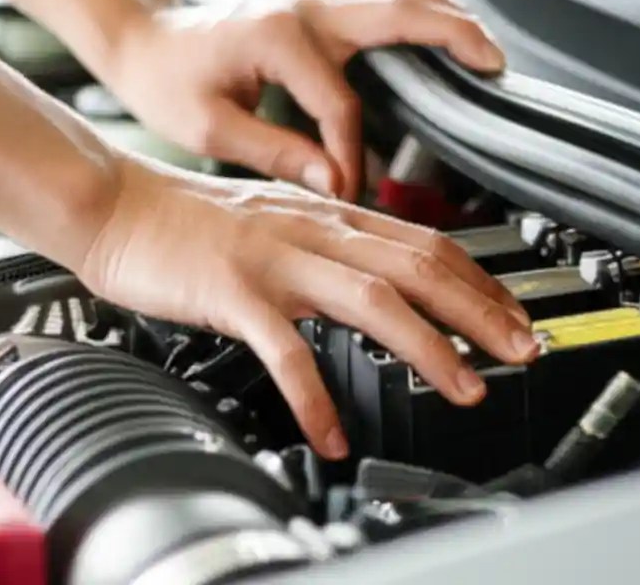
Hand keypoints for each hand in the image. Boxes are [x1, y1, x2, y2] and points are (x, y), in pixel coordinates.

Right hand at [78, 154, 533, 459]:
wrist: (117, 205)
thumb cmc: (192, 220)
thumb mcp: (280, 220)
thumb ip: (332, 245)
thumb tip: (383, 275)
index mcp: (329, 215)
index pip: (426, 242)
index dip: (481, 281)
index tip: (515, 317)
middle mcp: (314, 232)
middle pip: (420, 266)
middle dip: (482, 312)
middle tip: (522, 352)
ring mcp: (276, 260)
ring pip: (374, 300)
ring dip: (430, 348)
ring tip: (464, 389)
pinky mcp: (234, 293)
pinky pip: (287, 350)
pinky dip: (317, 397)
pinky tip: (333, 434)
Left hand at [106, 0, 504, 200]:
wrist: (141, 40)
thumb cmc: (165, 79)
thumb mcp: (209, 127)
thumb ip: (275, 152)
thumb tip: (331, 182)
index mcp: (278, 39)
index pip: (342, 104)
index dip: (351, 154)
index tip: (349, 191)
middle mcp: (303, 10)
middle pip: (400, 10)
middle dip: (452, 38)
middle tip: (494, 68)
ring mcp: (312, 0)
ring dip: (445, 13)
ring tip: (482, 48)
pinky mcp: (315, 6)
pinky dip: (421, 8)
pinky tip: (439, 31)